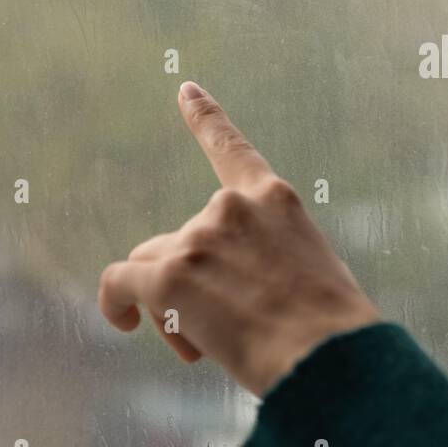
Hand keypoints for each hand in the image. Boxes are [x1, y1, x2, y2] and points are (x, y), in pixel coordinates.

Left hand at [97, 81, 381, 396]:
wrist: (327, 356)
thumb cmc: (330, 331)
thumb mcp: (311, 272)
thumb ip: (264, 260)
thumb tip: (222, 297)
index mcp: (276, 199)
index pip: (232, 148)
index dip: (206, 118)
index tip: (186, 90)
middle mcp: (231, 207)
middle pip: (181, 238)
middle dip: (189, 278)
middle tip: (220, 328)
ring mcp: (198, 239)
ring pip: (155, 267)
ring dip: (171, 304)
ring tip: (206, 346)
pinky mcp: (168, 277)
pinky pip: (120, 284)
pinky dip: (117, 304)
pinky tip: (124, 322)